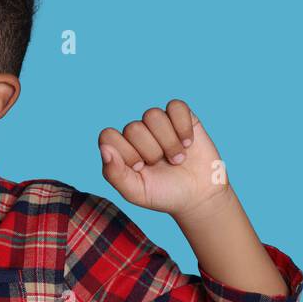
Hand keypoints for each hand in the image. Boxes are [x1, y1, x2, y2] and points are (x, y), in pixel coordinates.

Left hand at [97, 100, 231, 219]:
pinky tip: (188, 143)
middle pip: (133, 128)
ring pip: (153, 115)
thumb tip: (104, 149)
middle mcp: (137, 133)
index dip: (125, 152)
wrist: (198, 195)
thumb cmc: (164, 194)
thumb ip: (114, 173)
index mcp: (121, 149)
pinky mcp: (181, 116)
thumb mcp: (136, 192)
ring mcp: (158, 123)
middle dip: (151, 152)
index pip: (108, 136)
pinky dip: (183, 126)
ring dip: (169, 141)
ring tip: (178, 158)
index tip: (140, 167)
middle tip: (162, 165)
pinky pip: (176, 106)